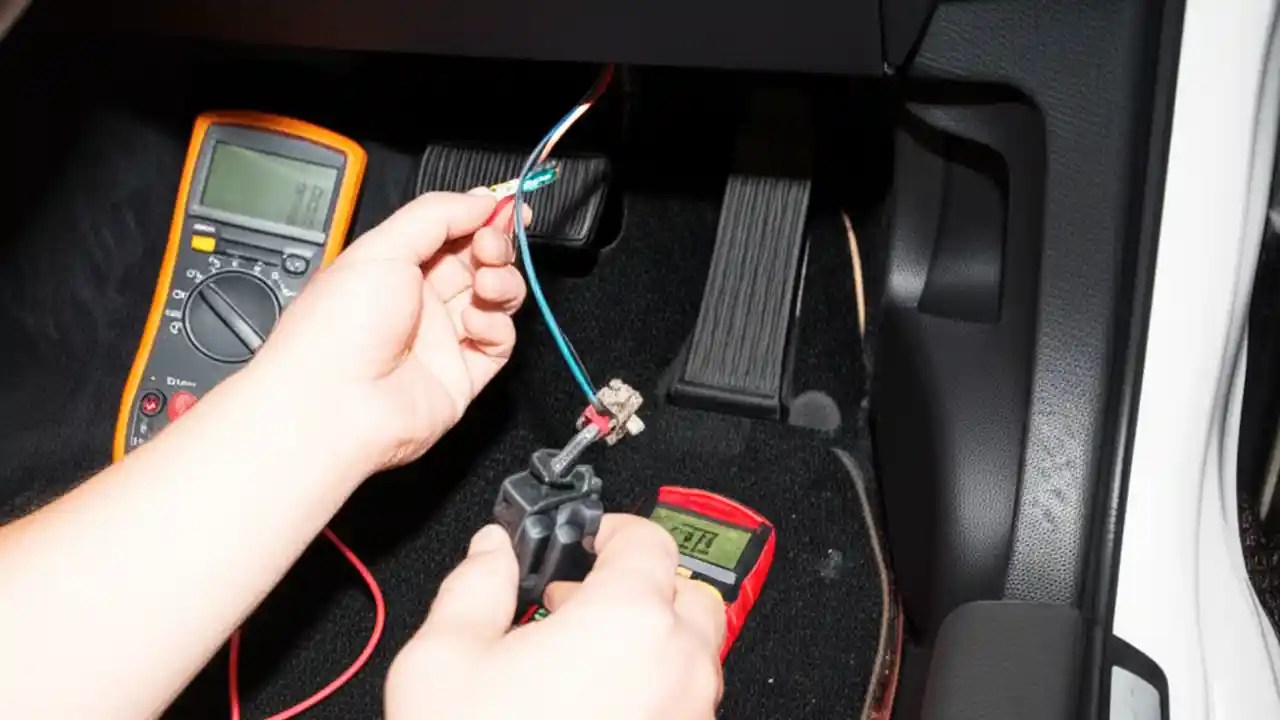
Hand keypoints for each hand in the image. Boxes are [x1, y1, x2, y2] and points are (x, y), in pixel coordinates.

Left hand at [251, 191, 527, 470]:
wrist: (333, 405)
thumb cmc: (336, 330)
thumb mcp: (382, 247)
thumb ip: (436, 215)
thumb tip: (482, 199)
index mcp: (391, 266)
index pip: (448, 231)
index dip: (481, 217)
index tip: (508, 206)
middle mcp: (416, 302)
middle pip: (476, 262)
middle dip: (494, 245)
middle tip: (494, 243)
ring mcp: (440, 340)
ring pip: (493, 299)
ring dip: (501, 282)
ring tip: (488, 281)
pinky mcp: (461, 377)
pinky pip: (497, 344)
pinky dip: (497, 327)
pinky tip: (476, 323)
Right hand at [386, 516, 726, 719]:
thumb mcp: (445, 661)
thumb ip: (475, 586)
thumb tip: (491, 551)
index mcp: (626, 619)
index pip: (645, 540)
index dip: (611, 530)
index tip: (584, 541)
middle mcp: (675, 666)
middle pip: (687, 594)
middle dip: (640, 585)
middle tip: (580, 599)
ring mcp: (688, 718)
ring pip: (694, 655)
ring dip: (651, 640)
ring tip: (584, 657)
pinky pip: (686, 707)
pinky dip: (654, 690)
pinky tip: (595, 705)